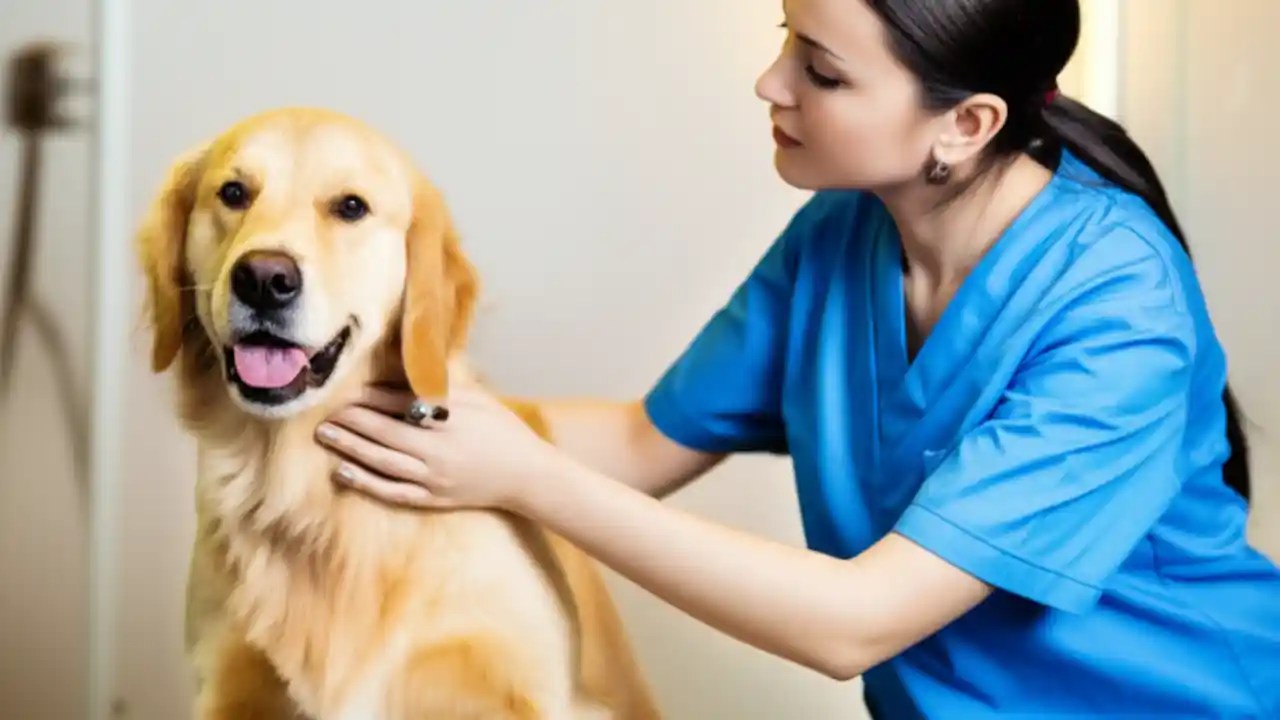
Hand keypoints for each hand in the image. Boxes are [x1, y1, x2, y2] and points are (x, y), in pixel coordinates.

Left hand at [316, 382, 568, 511]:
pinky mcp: (433, 499)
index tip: (347, 390)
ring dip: (350, 447)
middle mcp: (438, 450)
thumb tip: (404, 376)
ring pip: (381, 462)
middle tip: (323, 410)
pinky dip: (366, 483)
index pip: (399, 404)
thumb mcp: (478, 400)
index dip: (370, 397)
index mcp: (450, 420)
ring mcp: (434, 478)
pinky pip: (392, 492)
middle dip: (351, 420)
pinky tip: (343, 472)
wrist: (527, 476)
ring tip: (326, 435)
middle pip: (384, 432)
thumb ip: (441, 389)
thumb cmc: (504, 431)